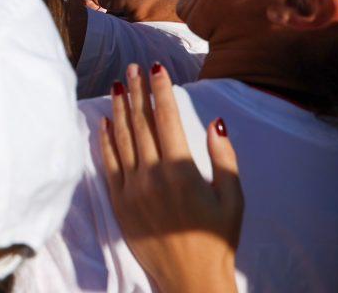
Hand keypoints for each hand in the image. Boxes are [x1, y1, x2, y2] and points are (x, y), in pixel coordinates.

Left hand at [101, 65, 242, 292]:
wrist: (190, 281)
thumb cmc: (217, 240)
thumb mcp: (233, 198)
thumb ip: (225, 157)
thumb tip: (217, 121)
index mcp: (180, 171)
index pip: (167, 118)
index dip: (161, 90)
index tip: (157, 67)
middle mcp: (151, 175)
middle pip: (140, 122)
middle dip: (136, 91)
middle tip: (132, 67)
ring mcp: (131, 189)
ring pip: (121, 139)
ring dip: (119, 109)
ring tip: (118, 84)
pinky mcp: (119, 203)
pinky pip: (108, 164)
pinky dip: (104, 140)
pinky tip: (103, 122)